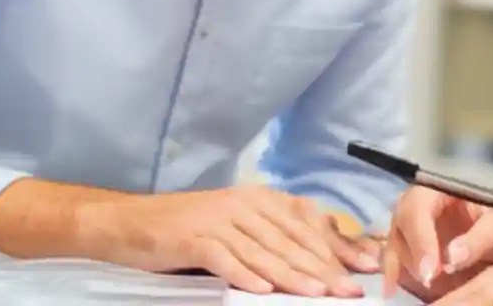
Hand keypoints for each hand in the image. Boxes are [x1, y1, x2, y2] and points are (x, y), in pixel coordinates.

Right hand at [86, 185, 374, 296]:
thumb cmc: (186, 229)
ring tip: (317, 293)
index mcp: (258, 198)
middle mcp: (243, 204)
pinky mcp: (193, 237)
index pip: (307, 225)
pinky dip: (244, 274)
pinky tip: (263, 290)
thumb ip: (272, 237)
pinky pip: (224, 258)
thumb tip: (316, 260)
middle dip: (324, 267)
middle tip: (349, 291)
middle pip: (291, 240)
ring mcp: (218, 220)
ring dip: (292, 274)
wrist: (129, 223)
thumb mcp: (235, 225)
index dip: (337, 248)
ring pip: (264, 250)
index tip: (364, 268)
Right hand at [383, 186, 492, 300]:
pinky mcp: (411, 250)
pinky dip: (397, 278)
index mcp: (438, 189)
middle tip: (429, 282)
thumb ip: (480, 238)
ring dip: (405, 270)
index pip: (417, 208)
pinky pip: (396, 262)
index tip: (430, 271)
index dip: (420, 239)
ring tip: (429, 288)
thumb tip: (451, 259)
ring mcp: (411, 228)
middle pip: (399, 227)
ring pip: (393, 246)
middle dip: (411, 257)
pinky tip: (397, 292)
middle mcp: (417, 206)